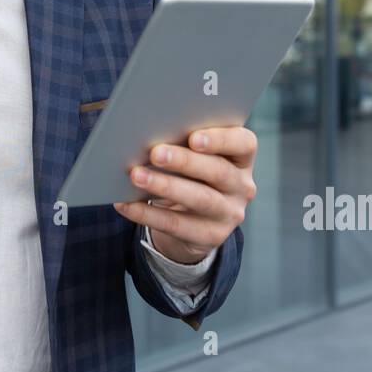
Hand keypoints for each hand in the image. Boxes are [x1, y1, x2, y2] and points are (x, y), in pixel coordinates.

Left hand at [113, 127, 256, 264]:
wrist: (195, 220)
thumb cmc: (191, 173)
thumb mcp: (195, 157)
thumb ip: (182, 143)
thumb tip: (147, 135)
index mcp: (242, 157)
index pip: (245, 143)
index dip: (221, 139)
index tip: (194, 137)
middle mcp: (242, 185)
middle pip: (218, 171)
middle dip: (185, 161)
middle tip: (155, 153)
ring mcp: (230, 213)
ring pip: (200, 199)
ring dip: (166, 186)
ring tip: (136, 176)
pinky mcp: (211, 236)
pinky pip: (176, 224)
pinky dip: (148, 213)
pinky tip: (126, 204)